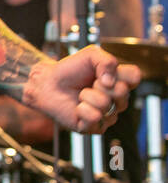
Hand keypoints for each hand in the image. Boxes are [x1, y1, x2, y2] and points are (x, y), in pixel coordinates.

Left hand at [23, 45, 140, 134]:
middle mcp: (118, 101)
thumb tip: (111, 82)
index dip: (118, 72)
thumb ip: (107, 61)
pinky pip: (95, 118)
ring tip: (81, 95)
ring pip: (105, 105)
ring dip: (87, 96)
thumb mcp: (90, 55)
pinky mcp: (95, 128)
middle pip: (121, 92)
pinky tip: (77, 107)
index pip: (135, 77)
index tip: (101, 71)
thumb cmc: (70, 70)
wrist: (47, 83)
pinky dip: (81, 109)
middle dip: (99, 84)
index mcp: (121, 82)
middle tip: (89, 84)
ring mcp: (108, 115)